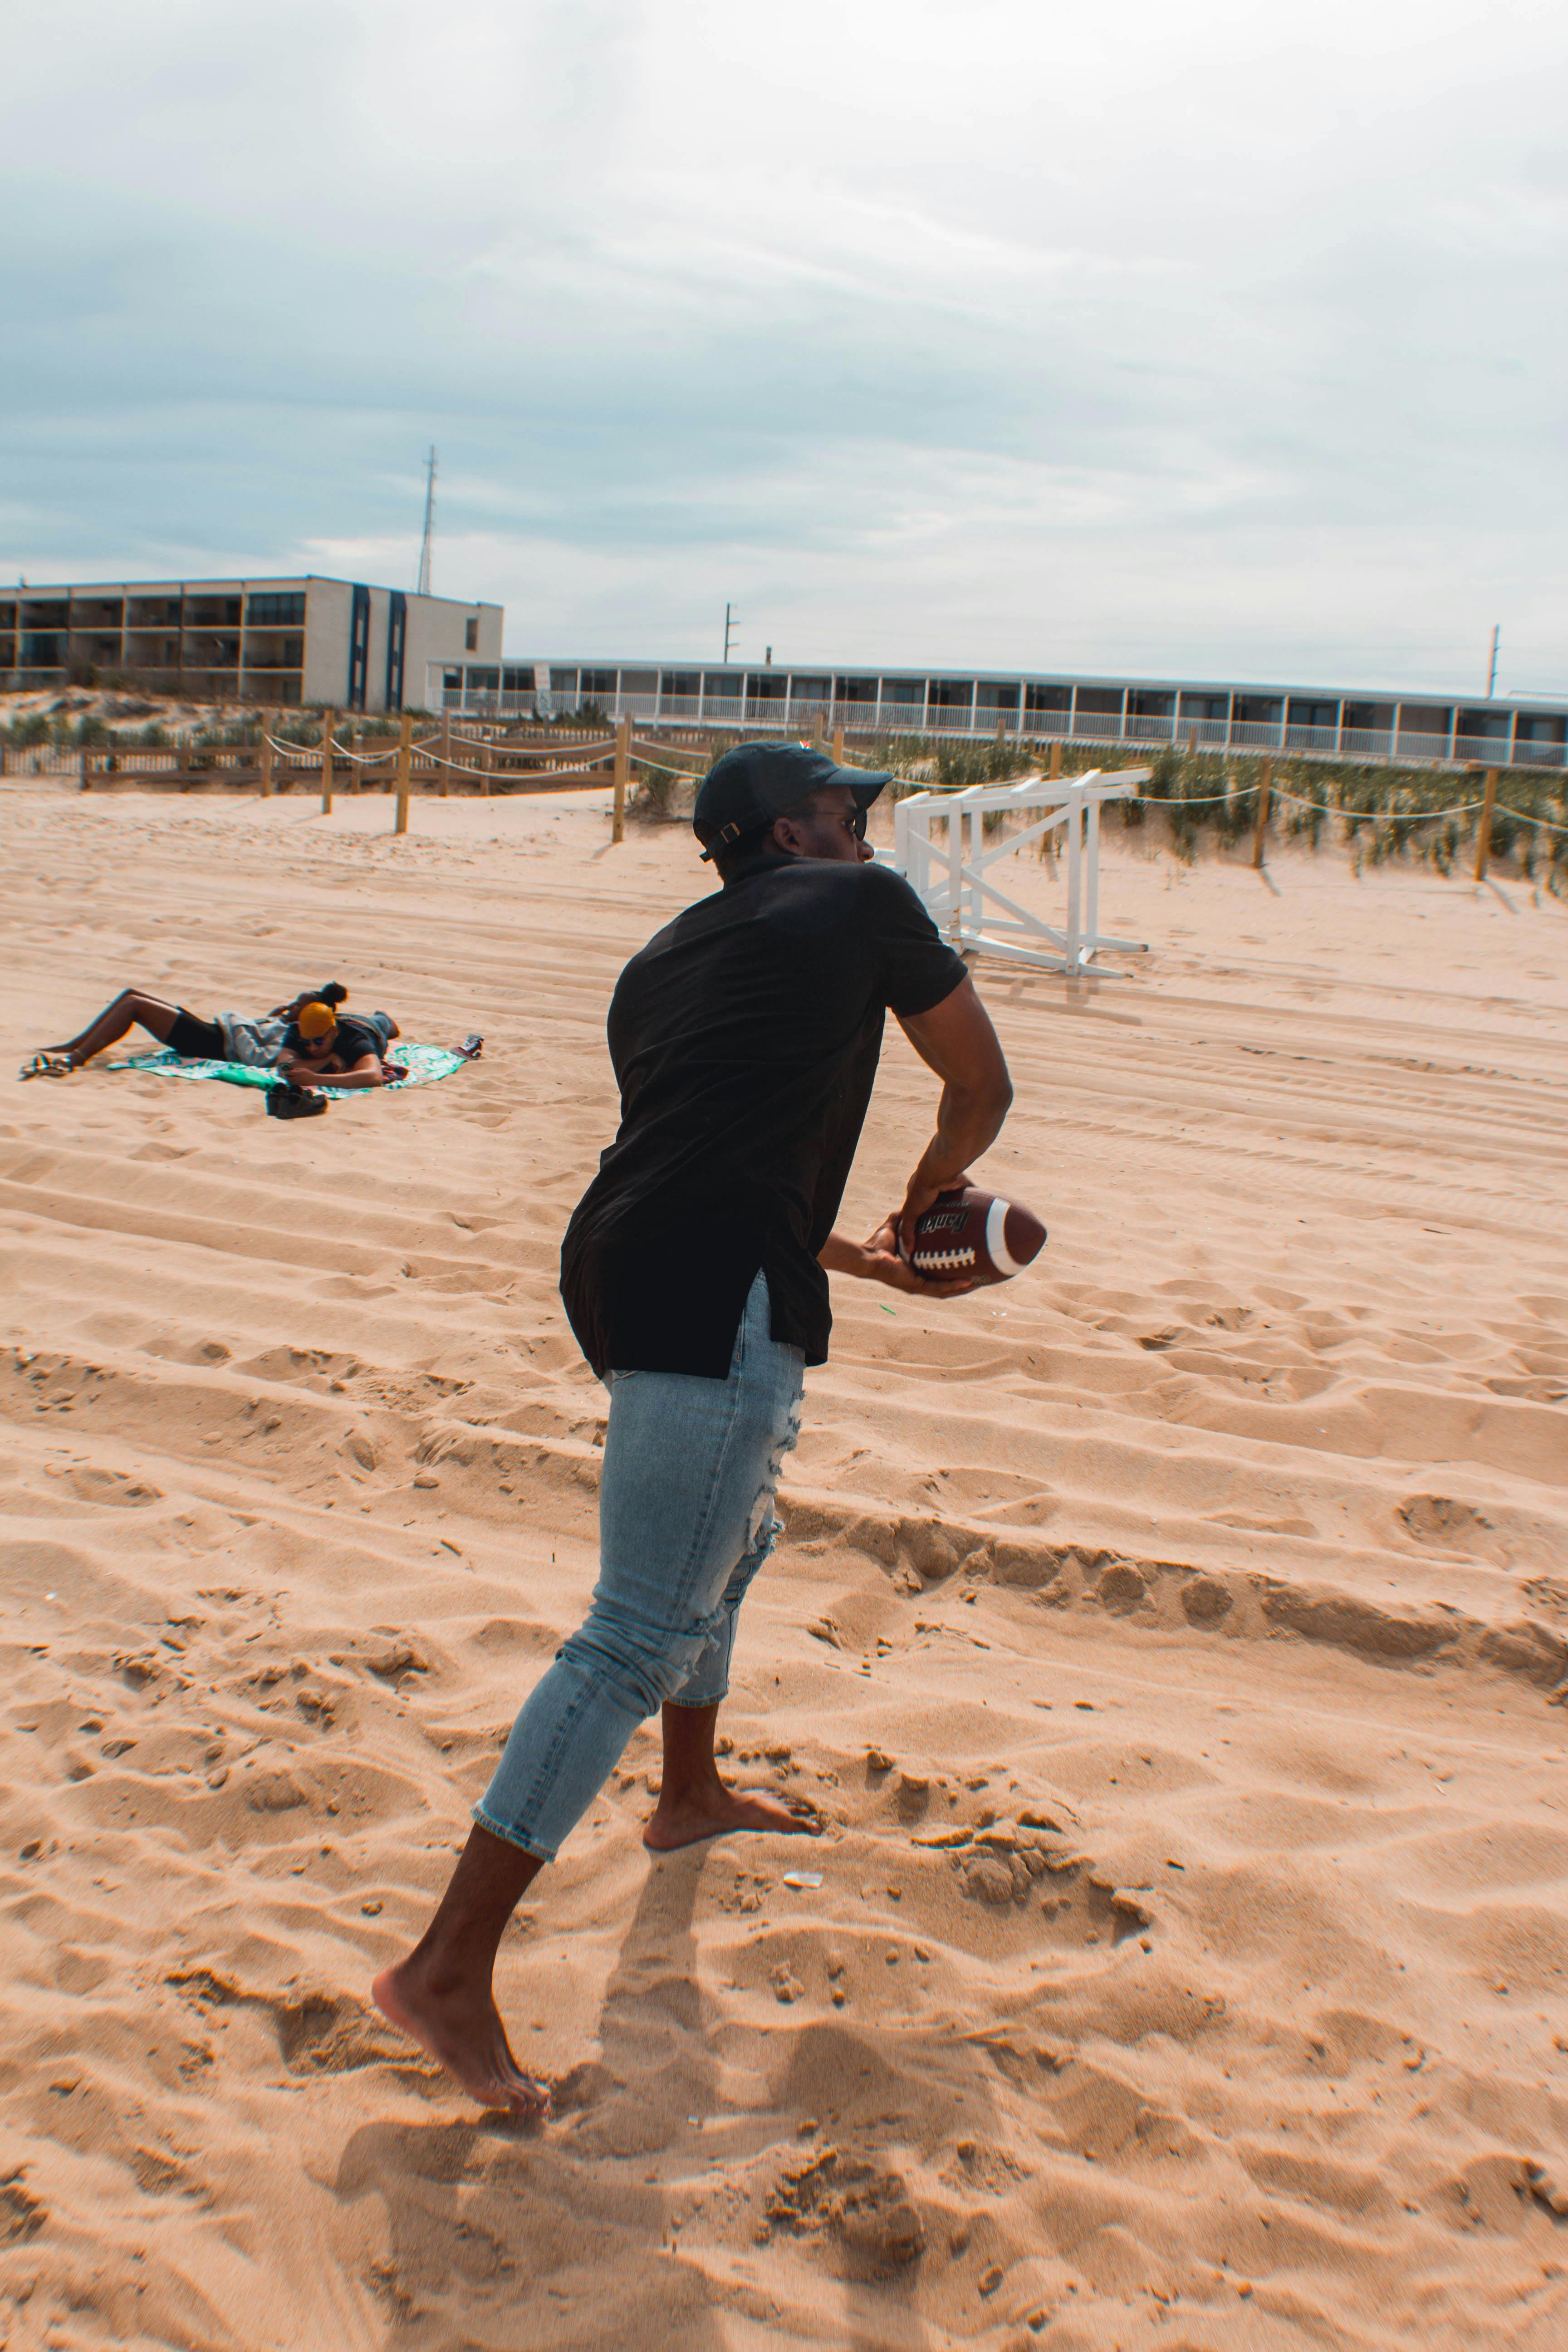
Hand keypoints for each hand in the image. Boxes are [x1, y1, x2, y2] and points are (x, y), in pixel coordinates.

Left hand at [846, 1215, 979, 1296]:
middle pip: (945, 1287)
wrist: (867, 1254)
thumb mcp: (897, 1227)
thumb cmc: (878, 1243)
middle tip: (979, 1278)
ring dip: (961, 1288)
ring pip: (945, 1291)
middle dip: (961, 1284)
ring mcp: (917, 1287)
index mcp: (916, 1271)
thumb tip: (916, 1204)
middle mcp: (918, 1282)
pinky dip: (952, 1287)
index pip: (938, 1275)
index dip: (953, 1272)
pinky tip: (966, 1283)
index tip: (967, 1265)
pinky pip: (937, 1289)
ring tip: (978, 1283)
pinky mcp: (915, 1287)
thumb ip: (907, 1218)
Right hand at [895, 1166, 973, 1260]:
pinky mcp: (963, 1184)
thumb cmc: (921, 1190)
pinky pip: (969, 1196)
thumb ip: (907, 1230)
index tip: (927, 1236)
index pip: (920, 1209)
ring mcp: (949, 1185)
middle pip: (938, 1206)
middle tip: (947, 1234)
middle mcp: (934, 1188)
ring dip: (958, 1213)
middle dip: (942, 1218)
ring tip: (962, 1229)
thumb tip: (909, 1251)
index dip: (923, 1221)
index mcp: (919, 1191)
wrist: (940, 1171)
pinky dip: (972, 1205)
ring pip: (954, 1202)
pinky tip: (975, 1219)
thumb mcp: (911, 1211)